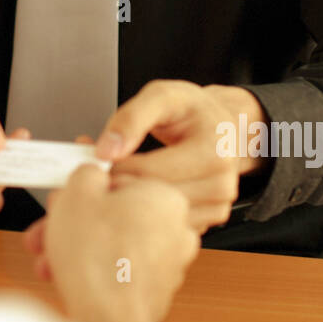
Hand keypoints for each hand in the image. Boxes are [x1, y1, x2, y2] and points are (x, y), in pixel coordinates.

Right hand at [37, 164, 199, 321]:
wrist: (105, 320)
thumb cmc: (96, 256)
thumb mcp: (78, 192)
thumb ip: (87, 172)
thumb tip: (92, 173)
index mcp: (166, 197)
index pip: (122, 181)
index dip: (88, 190)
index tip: (69, 196)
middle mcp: (178, 229)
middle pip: (119, 215)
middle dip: (81, 222)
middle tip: (54, 224)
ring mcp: (171, 264)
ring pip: (118, 244)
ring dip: (84, 247)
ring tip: (51, 254)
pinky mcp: (158, 291)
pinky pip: (123, 270)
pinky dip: (99, 270)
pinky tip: (70, 274)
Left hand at [93, 81, 266, 233]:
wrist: (219, 123)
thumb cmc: (191, 109)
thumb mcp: (161, 96)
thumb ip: (130, 118)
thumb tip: (106, 150)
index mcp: (215, 151)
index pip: (152, 172)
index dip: (118, 167)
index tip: (100, 160)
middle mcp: (222, 182)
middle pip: (155, 197)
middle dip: (121, 184)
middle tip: (102, 173)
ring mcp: (217, 205)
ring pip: (160, 217)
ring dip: (133, 201)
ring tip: (120, 180)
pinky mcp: (209, 219)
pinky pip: (170, 225)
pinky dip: (149, 214)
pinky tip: (141, 193)